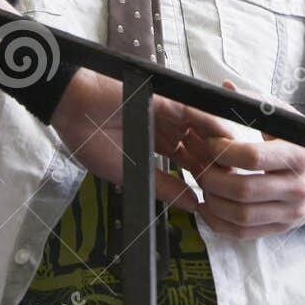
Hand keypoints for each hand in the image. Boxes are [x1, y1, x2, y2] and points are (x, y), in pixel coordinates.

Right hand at [50, 67, 234, 213]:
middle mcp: (165, 127)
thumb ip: (163, 186)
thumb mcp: (129, 171)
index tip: (217, 193)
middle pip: (200, 145)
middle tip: (232, 182)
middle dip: (216, 163)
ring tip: (233, 165)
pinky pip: (195, 111)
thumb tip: (192, 205)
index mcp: (154, 143)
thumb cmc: (89, 138)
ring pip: (203, 129)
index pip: (188, 159)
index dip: (203, 174)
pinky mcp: (166, 99)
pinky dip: (211, 124)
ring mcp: (167, 112)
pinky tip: (224, 140)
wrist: (71, 107)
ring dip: (219, 146)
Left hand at [175, 81, 304, 239]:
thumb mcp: (289, 120)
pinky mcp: (281, 228)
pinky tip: (207, 207)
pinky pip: (243, 234)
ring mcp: (289, 213)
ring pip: (240, 216)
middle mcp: (296, 188)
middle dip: (211, 178)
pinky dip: (218, 224)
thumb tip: (224, 88)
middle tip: (199, 165)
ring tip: (202, 185)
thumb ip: (256, 104)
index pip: (253, 157)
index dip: (224, 150)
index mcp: (297, 156)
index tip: (211, 142)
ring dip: (212, 201)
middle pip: (242, 190)